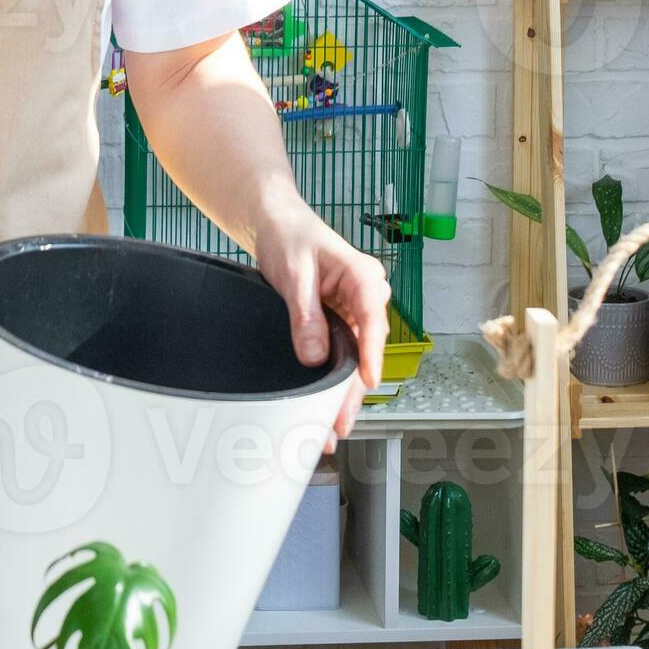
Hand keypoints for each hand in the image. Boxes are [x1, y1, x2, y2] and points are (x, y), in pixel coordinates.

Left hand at [252, 194, 388, 443]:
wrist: (275, 223)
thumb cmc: (289, 235)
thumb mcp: (293, 274)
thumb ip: (305, 315)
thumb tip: (314, 355)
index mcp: (362, 276)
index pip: (373, 319)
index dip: (371, 354)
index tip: (368, 380)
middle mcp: (365, 295)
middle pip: (366, 347)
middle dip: (354, 388)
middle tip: (341, 420)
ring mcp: (353, 309)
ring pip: (355, 356)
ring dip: (344, 390)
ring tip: (333, 424)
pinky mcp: (339, 320)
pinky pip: (341, 352)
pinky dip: (333, 377)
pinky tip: (327, 404)